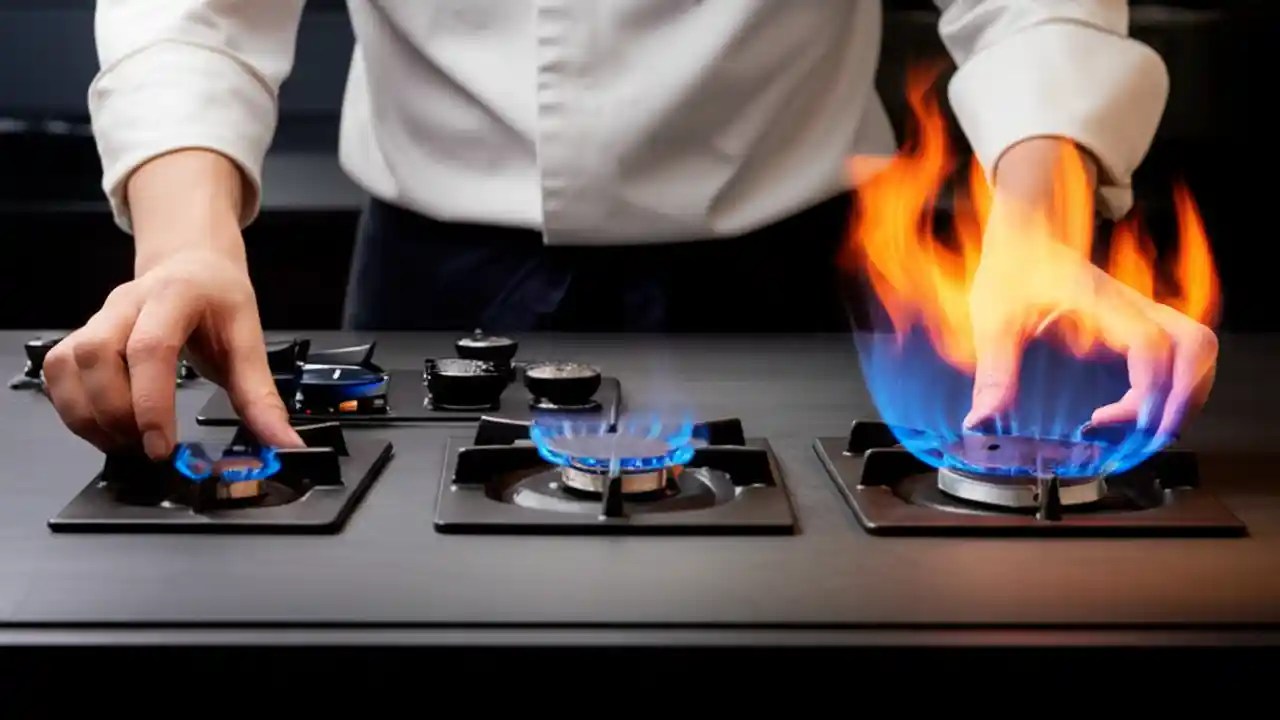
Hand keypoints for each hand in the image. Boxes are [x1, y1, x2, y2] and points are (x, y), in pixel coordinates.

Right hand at [43, 248, 302, 459]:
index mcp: (174, 297)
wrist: (191, 263)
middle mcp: (126, 303)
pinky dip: (72, 407)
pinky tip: (103, 427)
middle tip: (148, 448)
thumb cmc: (219, 298)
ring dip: (90, 415)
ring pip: (67, 365)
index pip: (150, 349)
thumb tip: (284, 443)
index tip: (162, 446)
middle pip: (96, 356)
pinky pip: (58, 371)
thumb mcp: (249, 338)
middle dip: (116, 414)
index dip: (150, 402)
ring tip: (126, 443)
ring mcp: (98, 316)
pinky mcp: (81, 334)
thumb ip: (260, 395)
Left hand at [963, 139, 1218, 441]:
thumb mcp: (993, 318)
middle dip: (1182, 399)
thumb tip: (981, 422)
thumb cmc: (1012, 269)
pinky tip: (1137, 413)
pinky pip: (1184, 355)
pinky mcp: (1144, 323)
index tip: (1106, 419)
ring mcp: (1143, 313)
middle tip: (1139, 436)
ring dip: (1185, 396)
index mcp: (1097, 300)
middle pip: (1196, 346)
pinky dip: (1177, 388)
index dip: (1144, 388)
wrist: (1028, 234)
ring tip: (1142, 431)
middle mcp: (1132, 305)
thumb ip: (994, 371)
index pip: (1148, 342)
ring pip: (1199, 351)